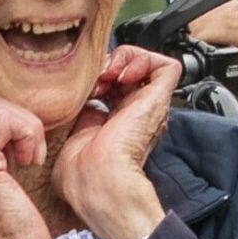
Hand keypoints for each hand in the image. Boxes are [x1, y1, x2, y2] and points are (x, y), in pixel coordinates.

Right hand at [0, 97, 53, 238]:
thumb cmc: (24, 236)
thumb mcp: (13, 190)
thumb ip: (8, 162)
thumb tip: (22, 137)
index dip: (12, 126)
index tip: (28, 156)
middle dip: (19, 121)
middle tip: (31, 154)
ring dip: (24, 125)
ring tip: (31, 158)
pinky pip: (2, 120)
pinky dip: (26, 130)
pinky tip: (31, 160)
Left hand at [52, 45, 178, 238]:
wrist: (95, 180)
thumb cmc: (80, 173)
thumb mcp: (70, 135)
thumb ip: (79, 115)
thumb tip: (76, 100)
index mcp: (117, 122)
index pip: (114, 84)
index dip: (98, 74)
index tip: (82, 85)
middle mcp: (136, 112)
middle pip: (130, 70)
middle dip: (109, 63)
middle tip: (94, 78)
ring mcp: (149, 106)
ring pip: (148, 62)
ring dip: (124, 58)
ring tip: (108, 75)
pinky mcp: (159, 100)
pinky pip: (166, 66)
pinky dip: (142, 59)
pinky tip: (121, 74)